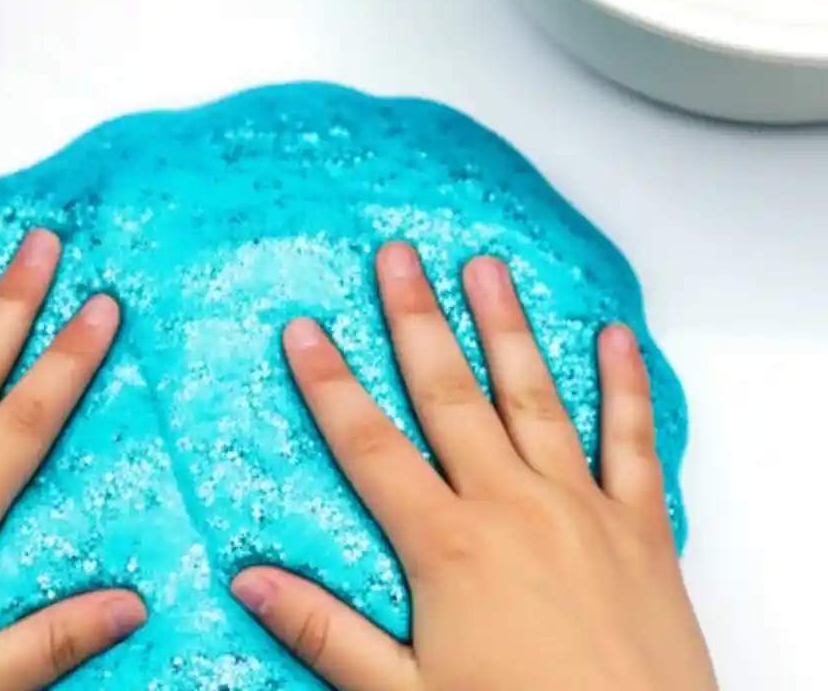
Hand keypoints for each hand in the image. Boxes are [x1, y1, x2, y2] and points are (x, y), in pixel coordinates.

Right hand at [230, 243, 716, 690]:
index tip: (304, 331)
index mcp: (447, 544)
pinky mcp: (640, 525)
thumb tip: (249, 582)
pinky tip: (612, 336)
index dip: (329, 383)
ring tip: (484, 268)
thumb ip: (327, 632)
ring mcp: (581, 507)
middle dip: (416, 319)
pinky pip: (632, 439)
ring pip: (534, 396)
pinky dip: (624, 384)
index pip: (369, 444)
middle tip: (396, 258)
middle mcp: (511, 506)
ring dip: (505, 327)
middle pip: (449, 394)